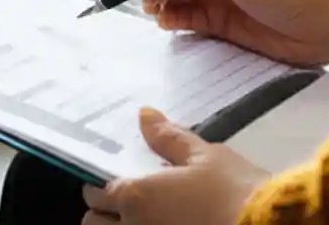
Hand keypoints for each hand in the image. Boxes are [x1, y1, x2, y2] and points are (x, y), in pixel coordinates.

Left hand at [82, 108, 267, 224]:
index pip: (96, 192)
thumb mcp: (205, 156)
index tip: (117, 181)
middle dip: (104, 213)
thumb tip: (144, 115)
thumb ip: (169, 139)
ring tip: (147, 218)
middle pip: (94, 224)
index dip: (102, 185)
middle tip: (127, 204)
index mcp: (135, 197)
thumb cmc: (235, 190)